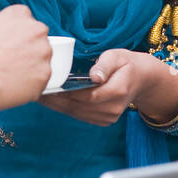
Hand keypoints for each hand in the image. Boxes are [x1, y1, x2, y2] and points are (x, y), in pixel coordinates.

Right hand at [0, 6, 52, 111]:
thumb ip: (2, 34)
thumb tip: (4, 47)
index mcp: (19, 14)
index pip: (27, 24)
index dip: (17, 39)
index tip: (9, 49)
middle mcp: (36, 30)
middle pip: (38, 43)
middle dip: (27, 54)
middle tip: (8, 65)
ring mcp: (43, 53)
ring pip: (41, 63)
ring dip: (29, 71)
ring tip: (7, 78)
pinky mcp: (44, 75)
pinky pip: (40, 82)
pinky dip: (29, 87)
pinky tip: (11, 88)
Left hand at [37, 48, 162, 125]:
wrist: (141, 79)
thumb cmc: (126, 64)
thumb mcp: (118, 56)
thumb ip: (106, 64)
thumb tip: (95, 76)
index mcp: (118, 91)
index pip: (87, 95)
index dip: (66, 92)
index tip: (49, 86)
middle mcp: (113, 108)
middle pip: (78, 106)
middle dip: (56, 100)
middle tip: (36, 90)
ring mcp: (108, 117)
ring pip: (76, 113)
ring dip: (57, 106)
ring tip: (39, 95)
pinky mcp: (103, 120)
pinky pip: (79, 115)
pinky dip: (64, 108)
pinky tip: (52, 100)